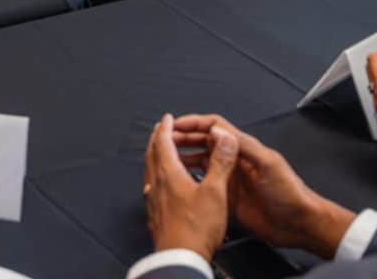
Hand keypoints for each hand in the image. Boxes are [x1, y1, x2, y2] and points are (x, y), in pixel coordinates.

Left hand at [143, 113, 236, 260]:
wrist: (180, 258)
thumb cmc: (196, 229)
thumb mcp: (215, 192)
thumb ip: (221, 163)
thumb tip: (225, 139)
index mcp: (168, 173)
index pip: (163, 142)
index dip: (166, 127)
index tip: (168, 118)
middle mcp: (156, 183)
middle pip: (152, 153)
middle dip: (158, 138)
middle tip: (163, 130)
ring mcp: (153, 199)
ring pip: (151, 170)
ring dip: (157, 156)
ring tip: (165, 153)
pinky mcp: (155, 213)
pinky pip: (153, 185)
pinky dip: (159, 175)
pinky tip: (166, 184)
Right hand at [170, 115, 354, 258]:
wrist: (298, 223)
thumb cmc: (289, 192)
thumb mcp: (267, 164)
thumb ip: (243, 146)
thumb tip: (218, 131)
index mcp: (244, 148)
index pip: (215, 127)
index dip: (194, 123)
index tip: (175, 124)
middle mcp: (235, 160)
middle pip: (204, 142)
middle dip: (184, 138)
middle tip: (164, 140)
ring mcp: (230, 179)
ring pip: (201, 162)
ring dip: (184, 157)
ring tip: (166, 158)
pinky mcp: (228, 198)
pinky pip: (205, 184)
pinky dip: (191, 180)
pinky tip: (180, 182)